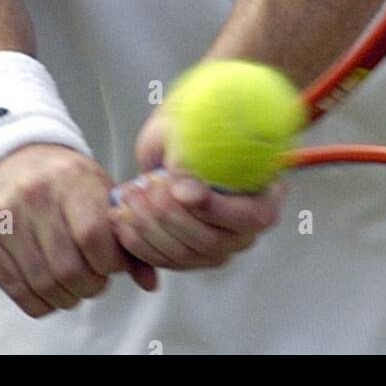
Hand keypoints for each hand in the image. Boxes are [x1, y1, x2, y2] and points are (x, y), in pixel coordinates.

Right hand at [0, 143, 158, 317]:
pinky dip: (41, 301)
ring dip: (67, 296)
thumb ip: (125, 234)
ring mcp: (2, 218)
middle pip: (68, 268)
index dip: (110, 261)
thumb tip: (150, 280)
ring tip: (74, 284)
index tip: (113, 262)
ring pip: (43, 284)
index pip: (93, 236)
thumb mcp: (99, 189)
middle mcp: (32, 195)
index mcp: (70, 178)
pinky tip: (50, 287)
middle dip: (91, 285)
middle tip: (95, 279)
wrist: (9, 156)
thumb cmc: (62, 177)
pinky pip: (18, 291)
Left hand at [108, 110, 283, 270]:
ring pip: (183, 254)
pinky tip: (122, 217)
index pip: (249, 216)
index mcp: (264, 200)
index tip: (178, 186)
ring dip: (150, 226)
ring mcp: (216, 250)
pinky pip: (163, 260)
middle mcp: (243, 233)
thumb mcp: (200, 124)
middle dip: (170, 215)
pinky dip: (138, 242)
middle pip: (210, 240)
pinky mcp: (188, 259)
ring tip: (131, 194)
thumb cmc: (199, 130)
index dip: (212, 207)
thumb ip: (194, 142)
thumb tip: (179, 167)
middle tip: (147, 185)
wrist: (184, 144)